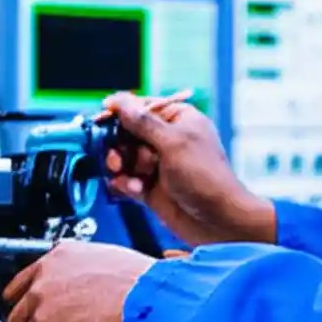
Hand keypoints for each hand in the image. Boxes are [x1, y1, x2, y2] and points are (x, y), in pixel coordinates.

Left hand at [2, 240, 154, 321]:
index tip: (25, 312)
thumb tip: (78, 286)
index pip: (19, 284)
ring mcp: (43, 309)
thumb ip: (79, 271)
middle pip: (15, 312)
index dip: (22, 303)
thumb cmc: (137, 282)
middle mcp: (43, 281)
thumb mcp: (102, 259)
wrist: (146, 301)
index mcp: (56, 259)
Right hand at [101, 92, 276, 245]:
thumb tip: (119, 100)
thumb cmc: (205, 177)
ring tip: (128, 177)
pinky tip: (135, 190)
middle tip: (117, 158)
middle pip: (127, 133)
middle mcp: (167, 140)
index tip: (103, 116)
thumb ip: (143, 122)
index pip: (142, 107)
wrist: (218, 222)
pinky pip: (126, 180)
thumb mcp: (173, 143)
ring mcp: (158, 165)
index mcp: (178, 119)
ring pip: (124, 158)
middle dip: (119, 145)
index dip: (121, 111)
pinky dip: (126, 184)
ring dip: (121, 167)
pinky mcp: (151, 188)